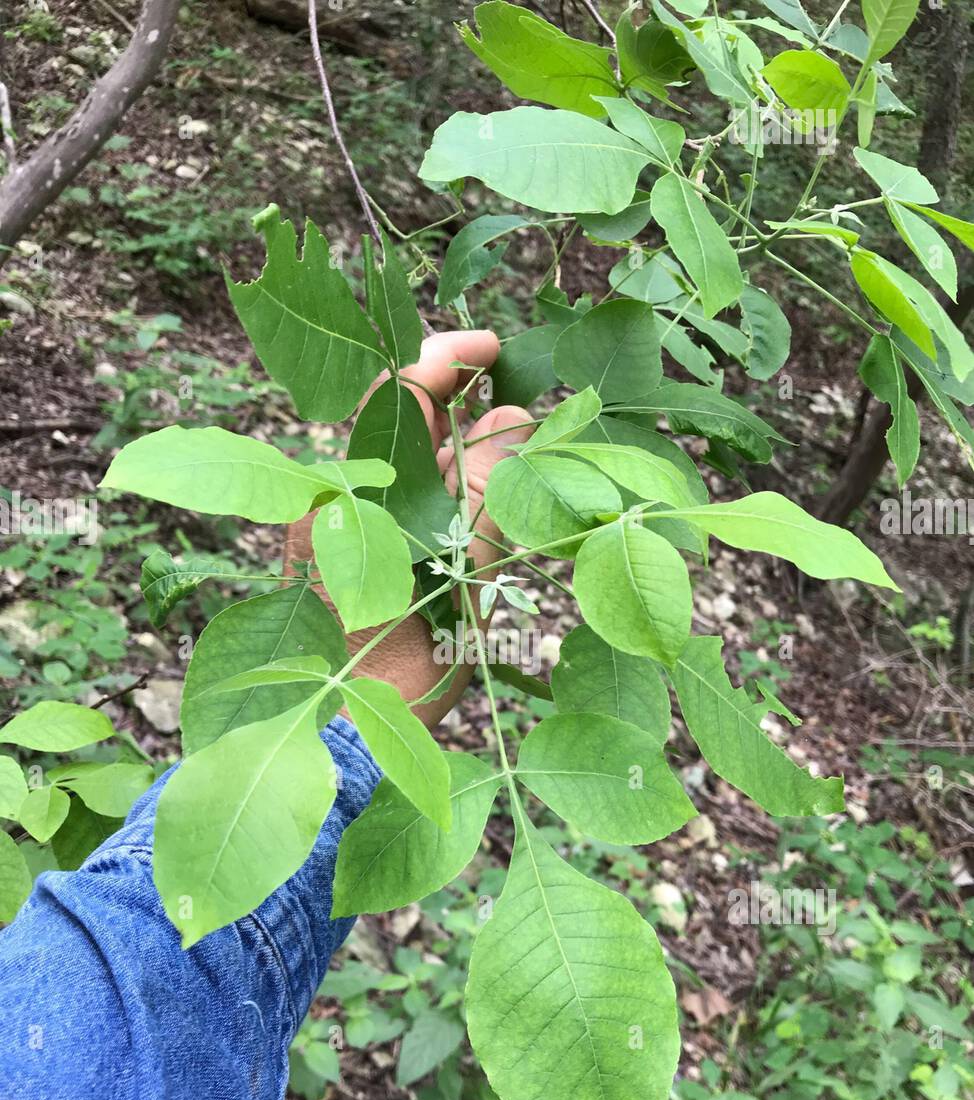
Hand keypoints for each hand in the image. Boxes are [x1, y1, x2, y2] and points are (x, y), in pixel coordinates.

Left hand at [285, 330, 533, 726]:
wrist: (356, 739)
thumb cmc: (388, 661)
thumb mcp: (451, 570)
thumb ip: (487, 492)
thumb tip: (513, 421)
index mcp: (351, 492)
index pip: (396, 395)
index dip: (444, 357)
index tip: (494, 346)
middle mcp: (360, 504)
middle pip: (423, 432)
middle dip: (480, 411)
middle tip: (536, 410)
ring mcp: (377, 537)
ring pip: (438, 476)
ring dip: (489, 463)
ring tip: (543, 461)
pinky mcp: (397, 568)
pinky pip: (443, 519)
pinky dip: (482, 508)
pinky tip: (522, 512)